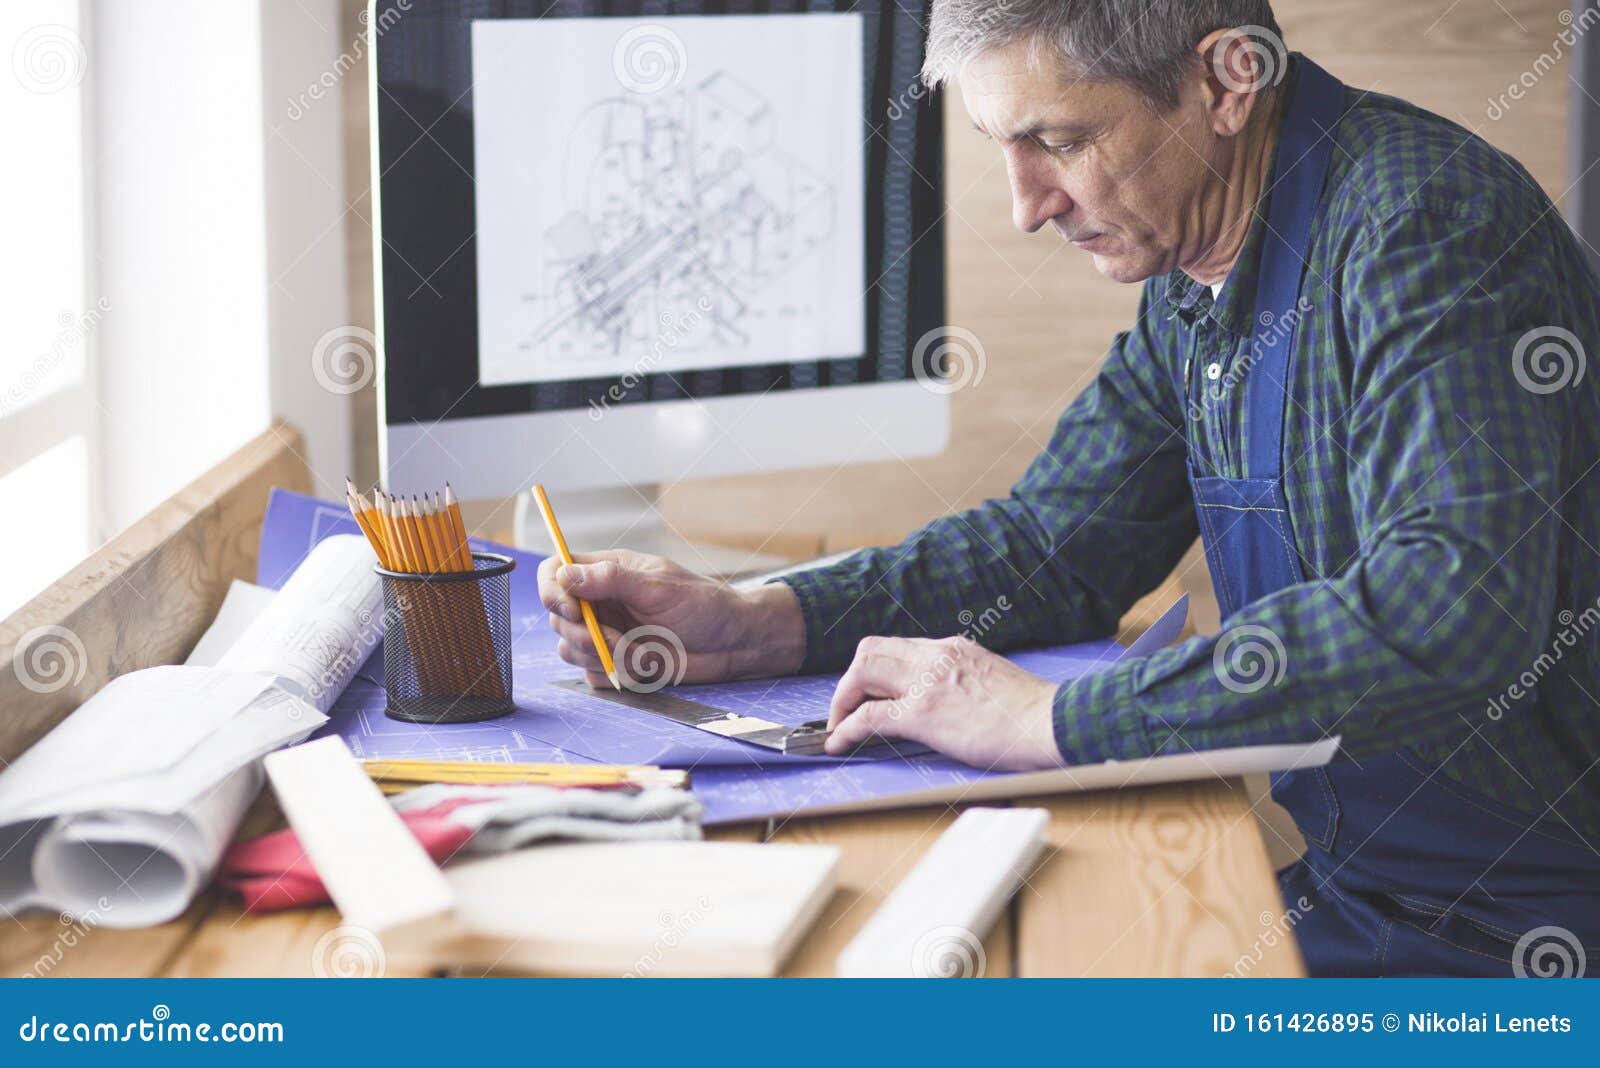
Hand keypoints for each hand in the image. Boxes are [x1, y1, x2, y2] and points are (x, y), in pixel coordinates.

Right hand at [537, 549, 804, 688]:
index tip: (571, 609)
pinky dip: (614, 673)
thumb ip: (611, 580)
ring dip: (601, 655)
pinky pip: (591, 674)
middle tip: (616, 638)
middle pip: (557, 616)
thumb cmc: (703, 605)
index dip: (552, 590)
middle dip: (582, 632)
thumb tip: (564, 574)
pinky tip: (646, 665)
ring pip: (570, 648)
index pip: (555, 572)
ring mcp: (605, 633)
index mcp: (606, 573)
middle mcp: (600, 602)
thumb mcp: (658, 586)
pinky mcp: (614, 663)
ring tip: (640, 652)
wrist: (731, 644)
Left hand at [824, 635, 1065, 769]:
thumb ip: (962, 678)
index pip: (897, 647)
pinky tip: (839, 742)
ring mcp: (927, 682)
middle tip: (846, 708)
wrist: (1050, 723)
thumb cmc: (1030, 712)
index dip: (875, 670)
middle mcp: (936, 656)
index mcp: (953, 648)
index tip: (868, 691)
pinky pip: (869, 716)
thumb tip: (945, 697)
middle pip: (870, 651)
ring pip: (862, 673)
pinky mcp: (923, 713)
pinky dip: (846, 728)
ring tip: (838, 725)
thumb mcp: (991, 678)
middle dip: (851, 680)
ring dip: (842, 700)